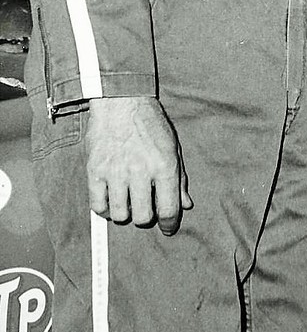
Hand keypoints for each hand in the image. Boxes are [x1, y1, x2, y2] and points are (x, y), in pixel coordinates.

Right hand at [85, 95, 191, 235]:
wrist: (122, 103)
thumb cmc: (151, 125)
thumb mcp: (173, 148)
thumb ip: (179, 179)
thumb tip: (185, 204)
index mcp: (164, 166)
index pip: (168, 208)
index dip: (170, 224)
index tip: (168, 228)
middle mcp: (141, 171)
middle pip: (143, 216)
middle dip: (146, 217)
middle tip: (146, 208)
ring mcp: (116, 172)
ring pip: (120, 214)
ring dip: (125, 214)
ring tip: (128, 203)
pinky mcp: (95, 171)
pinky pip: (98, 205)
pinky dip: (105, 208)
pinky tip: (112, 200)